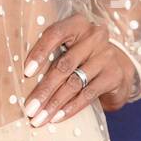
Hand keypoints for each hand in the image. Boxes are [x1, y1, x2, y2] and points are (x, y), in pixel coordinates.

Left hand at [22, 13, 136, 126]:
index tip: (26, 73)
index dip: (39, 52)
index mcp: (77, 23)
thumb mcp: (68, 47)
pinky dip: (71, 107)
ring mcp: (106, 55)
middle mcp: (94, 36)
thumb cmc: (81, 56)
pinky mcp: (114, 75)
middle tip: (29, 107)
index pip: (54, 34)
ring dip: (54, 103)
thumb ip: (51, 54)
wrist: (116, 67)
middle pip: (63, 65)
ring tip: (40, 117)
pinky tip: (58, 117)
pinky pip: (88, 94)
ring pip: (74, 83)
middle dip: (44, 89)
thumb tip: (24, 78)